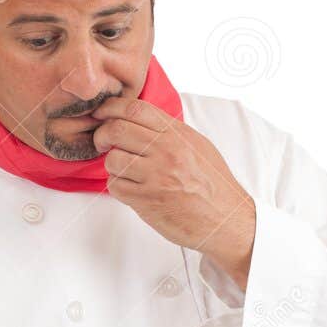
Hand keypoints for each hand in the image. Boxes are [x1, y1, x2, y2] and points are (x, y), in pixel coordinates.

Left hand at [91, 96, 256, 289]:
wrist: (225, 219)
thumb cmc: (213, 184)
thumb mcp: (197, 146)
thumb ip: (170, 131)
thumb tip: (140, 120)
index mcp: (177, 134)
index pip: (136, 108)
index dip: (111, 107)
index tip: (101, 113)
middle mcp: (166, 151)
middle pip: (116, 129)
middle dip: (101, 135)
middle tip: (102, 142)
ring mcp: (156, 176)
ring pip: (112, 159)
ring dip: (112, 165)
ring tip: (124, 171)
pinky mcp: (147, 200)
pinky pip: (116, 186)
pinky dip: (118, 187)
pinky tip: (132, 189)